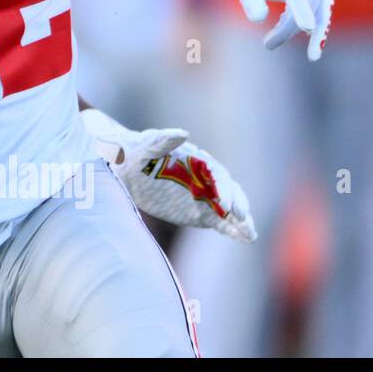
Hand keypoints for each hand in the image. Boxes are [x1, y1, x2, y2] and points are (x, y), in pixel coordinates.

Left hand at [85, 112, 255, 242]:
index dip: (222, 188)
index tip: (224, 203)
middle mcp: (205, 178)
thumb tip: (182, 134)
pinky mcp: (199, 212)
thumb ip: (162, 140)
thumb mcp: (144, 144)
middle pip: (228, 191)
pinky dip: (233, 229)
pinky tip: (246, 237)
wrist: (122, 168)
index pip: (215, 174)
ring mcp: (204, 196)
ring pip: (228, 207)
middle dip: (235, 204)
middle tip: (238, 217)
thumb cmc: (134, 151)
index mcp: (196, 160)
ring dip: (240, 219)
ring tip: (250, 232)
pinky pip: (220, 221)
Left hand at [231, 0, 332, 60]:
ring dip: (299, 33)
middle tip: (267, 44)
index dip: (301, 12)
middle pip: (304, 12)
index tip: (307, 28)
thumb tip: (258, 20)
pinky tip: (309, 45)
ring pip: (317, 17)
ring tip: (274, 43)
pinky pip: (323, 15)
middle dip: (286, 31)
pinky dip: (316, 30)